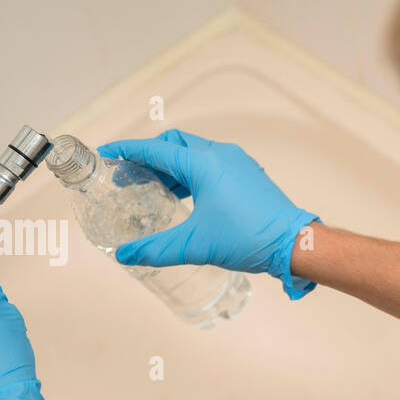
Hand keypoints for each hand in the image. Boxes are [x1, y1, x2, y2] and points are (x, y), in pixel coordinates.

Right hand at [97, 129, 319, 299]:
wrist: (293, 244)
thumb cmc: (248, 238)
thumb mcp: (195, 245)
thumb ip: (156, 249)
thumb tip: (126, 256)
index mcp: (203, 163)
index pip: (155, 149)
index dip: (127, 151)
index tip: (107, 154)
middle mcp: (221, 155)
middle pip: (174, 143)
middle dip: (149, 157)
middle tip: (131, 177)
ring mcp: (238, 163)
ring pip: (195, 153)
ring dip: (172, 167)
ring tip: (155, 189)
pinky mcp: (249, 175)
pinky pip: (213, 164)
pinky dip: (193, 173)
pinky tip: (187, 197)